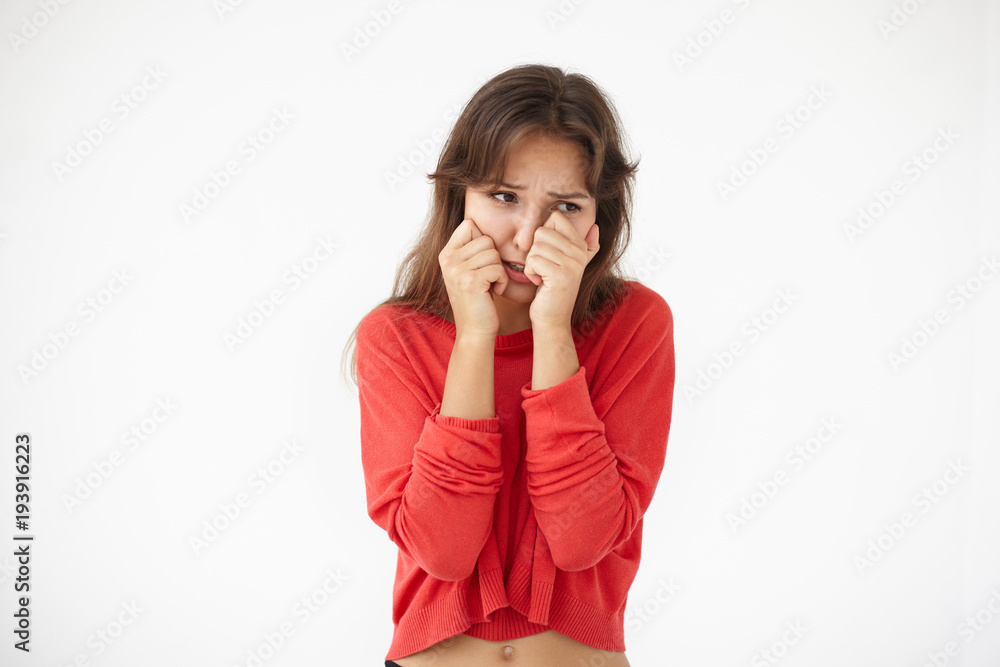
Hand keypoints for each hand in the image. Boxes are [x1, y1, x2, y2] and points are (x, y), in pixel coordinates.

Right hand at [438, 218, 507, 337]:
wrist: (475, 330)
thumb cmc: (477, 299)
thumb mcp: (467, 270)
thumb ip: (470, 248)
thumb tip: (477, 221)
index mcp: (446, 254)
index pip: (469, 224)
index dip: (483, 240)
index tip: (482, 262)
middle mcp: (448, 260)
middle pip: (485, 239)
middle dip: (493, 259)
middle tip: (487, 278)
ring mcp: (457, 270)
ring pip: (493, 253)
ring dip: (498, 271)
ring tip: (489, 285)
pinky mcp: (471, 281)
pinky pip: (498, 268)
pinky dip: (502, 281)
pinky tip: (493, 292)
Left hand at [524, 211, 599, 329]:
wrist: (552, 319)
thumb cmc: (553, 290)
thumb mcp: (569, 266)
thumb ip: (584, 247)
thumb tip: (595, 227)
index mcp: (581, 246)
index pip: (555, 218)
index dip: (543, 235)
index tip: (548, 254)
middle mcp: (580, 252)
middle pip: (542, 232)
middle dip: (535, 251)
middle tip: (543, 268)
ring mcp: (572, 264)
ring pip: (536, 247)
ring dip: (532, 264)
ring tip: (542, 277)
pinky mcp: (561, 275)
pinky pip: (534, 260)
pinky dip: (530, 273)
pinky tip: (539, 282)